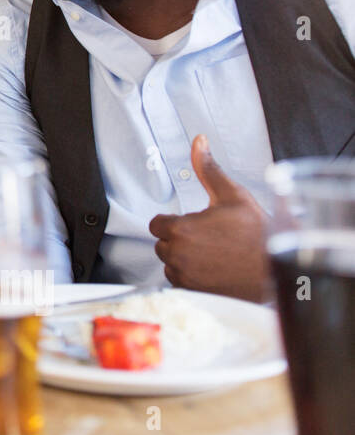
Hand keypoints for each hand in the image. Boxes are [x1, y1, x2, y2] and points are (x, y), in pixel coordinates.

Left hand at [148, 135, 266, 300]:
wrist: (278, 270)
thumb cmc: (258, 234)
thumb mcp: (233, 195)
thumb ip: (208, 170)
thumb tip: (198, 142)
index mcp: (181, 229)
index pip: (157, 223)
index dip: (174, 221)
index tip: (194, 224)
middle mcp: (177, 255)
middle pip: (163, 244)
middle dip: (180, 240)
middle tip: (208, 239)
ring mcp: (185, 276)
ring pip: (171, 264)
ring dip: (184, 259)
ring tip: (213, 255)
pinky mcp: (193, 293)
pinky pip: (180, 283)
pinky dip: (192, 277)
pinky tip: (214, 271)